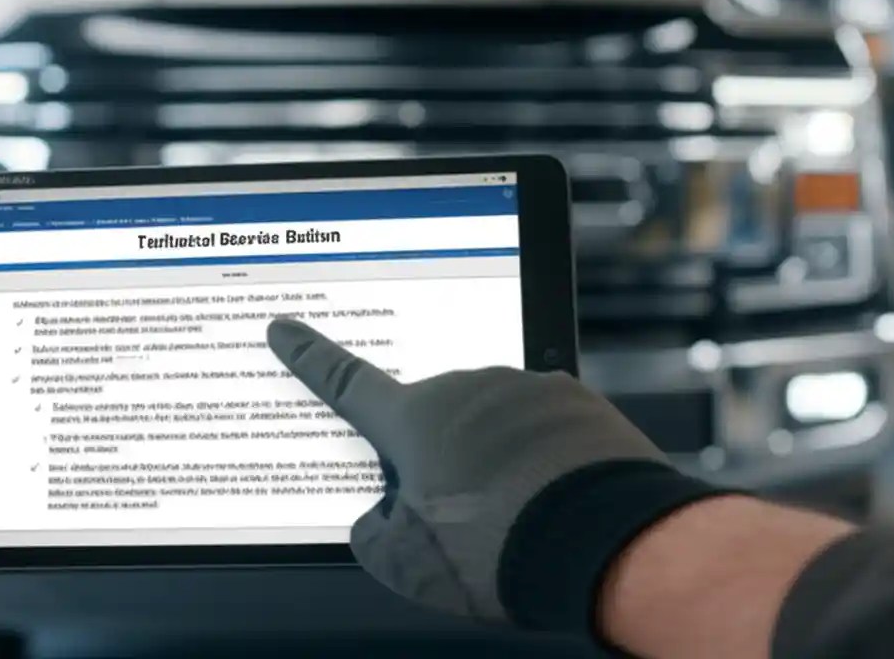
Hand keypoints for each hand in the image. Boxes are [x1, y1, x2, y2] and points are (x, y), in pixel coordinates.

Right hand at [266, 318, 668, 622]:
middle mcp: (466, 388)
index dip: (308, 357)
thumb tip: (379, 519)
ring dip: (491, 454)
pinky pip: (540, 422)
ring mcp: (524, 387)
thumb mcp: (408, 564)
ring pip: (488, 419)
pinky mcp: (574, 399)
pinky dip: (537, 453)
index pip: (344, 382)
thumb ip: (375, 532)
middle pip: (430, 417)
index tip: (285, 328)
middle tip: (458, 513)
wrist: (608, 544)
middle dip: (436, 454)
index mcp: (414, 420)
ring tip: (515, 512)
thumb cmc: (501, 551)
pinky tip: (551, 494)